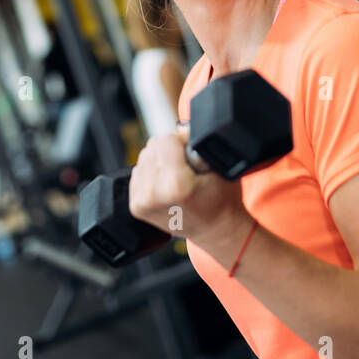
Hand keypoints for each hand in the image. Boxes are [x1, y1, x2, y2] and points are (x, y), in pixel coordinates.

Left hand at [128, 125, 249, 245]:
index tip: (192, 156)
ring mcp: (142, 202)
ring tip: (178, 177)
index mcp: (176, 185)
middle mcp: (154, 195)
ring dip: (160, 161)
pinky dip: (152, 173)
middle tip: (187, 169)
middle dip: (170, 151)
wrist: (216, 229)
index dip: (182, 142)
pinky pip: (138, 172)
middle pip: (152, 147)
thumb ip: (197, 142)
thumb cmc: (222, 199)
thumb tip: (179, 129)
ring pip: (144, 158)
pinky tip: (168, 184)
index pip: (166, 140)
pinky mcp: (136, 206)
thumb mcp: (219, 165)